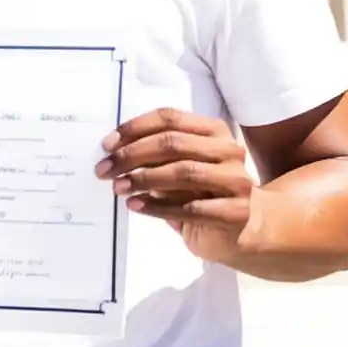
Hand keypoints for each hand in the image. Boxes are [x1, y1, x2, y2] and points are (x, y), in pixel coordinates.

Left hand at [96, 107, 257, 263]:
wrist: (244, 228)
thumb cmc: (201, 191)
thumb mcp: (178, 166)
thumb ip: (153, 155)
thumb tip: (112, 151)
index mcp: (213, 130)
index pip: (169, 118)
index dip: (134, 128)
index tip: (107, 145)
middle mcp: (229, 150)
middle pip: (172, 143)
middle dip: (131, 155)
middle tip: (104, 169)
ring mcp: (236, 180)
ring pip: (182, 172)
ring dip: (143, 179)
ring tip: (118, 187)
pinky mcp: (236, 211)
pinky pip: (190, 207)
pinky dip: (157, 207)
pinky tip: (136, 206)